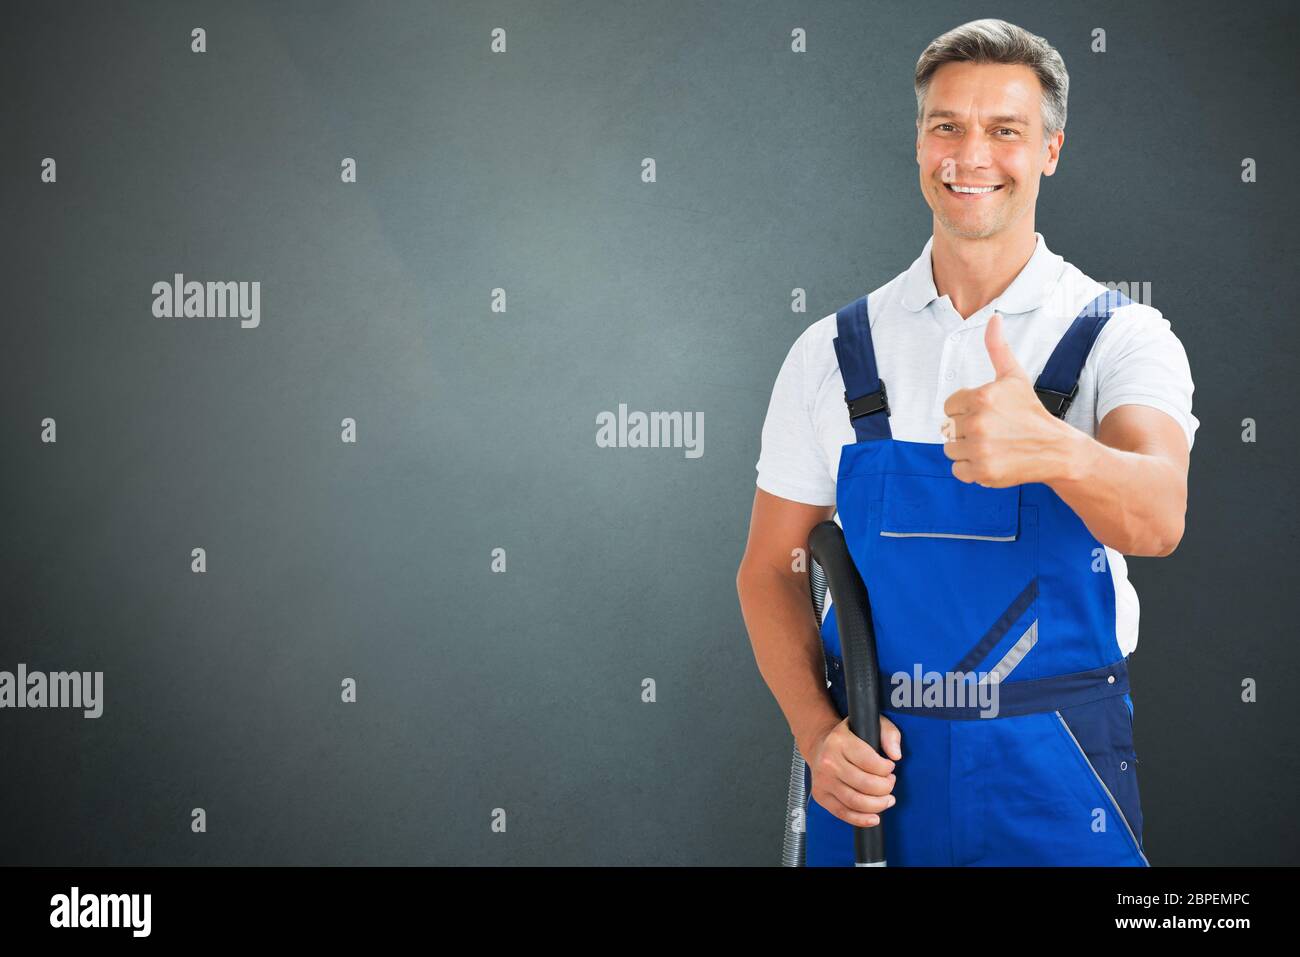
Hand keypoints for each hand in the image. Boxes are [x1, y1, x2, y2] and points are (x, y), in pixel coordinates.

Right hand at [808, 714, 901, 827]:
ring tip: (887, 799)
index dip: (886, 769)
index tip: (890, 768)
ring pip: (856, 801)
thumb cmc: (849, 737)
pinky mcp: (821, 795)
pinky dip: (862, 819)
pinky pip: (843, 813)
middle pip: (865, 785)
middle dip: (885, 788)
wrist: (820, 744)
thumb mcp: (871, 725)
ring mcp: (823, 780)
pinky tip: (874, 817)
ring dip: (878, 804)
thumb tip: (896, 754)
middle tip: (890, 783)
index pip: (870, 762)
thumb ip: (889, 734)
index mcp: (840, 741)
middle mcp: (828, 761)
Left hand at [941, 313, 1076, 486]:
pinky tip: (991, 460)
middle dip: (966, 430)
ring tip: (992, 445)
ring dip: (966, 450)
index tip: (987, 414)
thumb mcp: (1015, 377)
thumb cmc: (1031, 412)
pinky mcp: (982, 471)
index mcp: (981, 397)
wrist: (1056, 449)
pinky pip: (957, 470)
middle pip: (948, 428)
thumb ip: (998, 348)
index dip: (965, 410)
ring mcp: (980, 449)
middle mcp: (978, 423)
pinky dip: (970, 469)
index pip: (949, 406)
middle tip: (992, 431)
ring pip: (951, 449)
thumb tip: (994, 318)